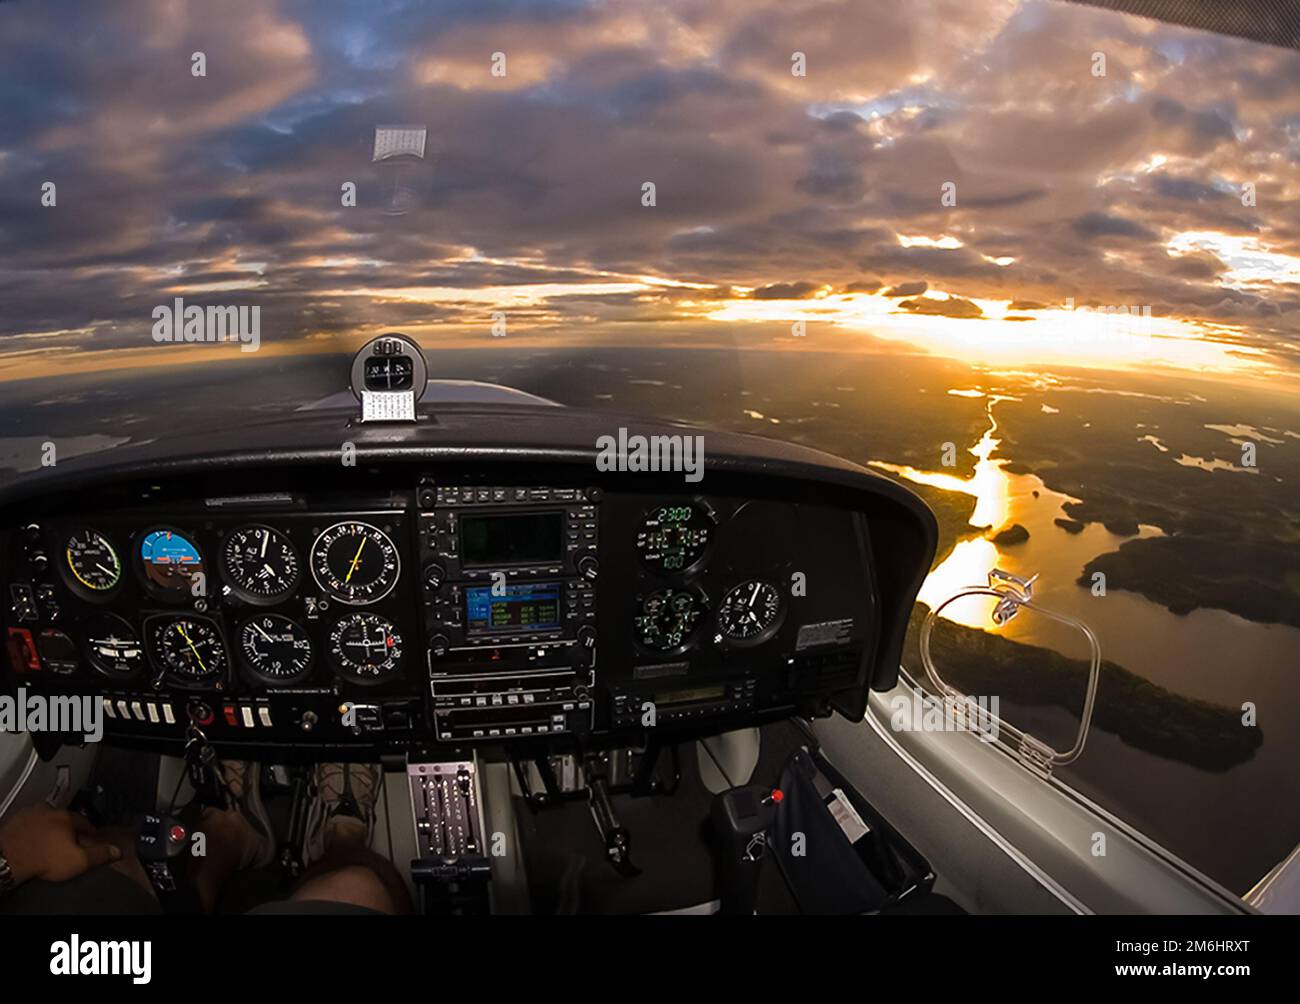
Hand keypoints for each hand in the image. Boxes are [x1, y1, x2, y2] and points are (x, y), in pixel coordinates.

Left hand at [0, 803, 120, 885]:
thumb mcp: (78, 861)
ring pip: (46, 819)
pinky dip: (33, 831)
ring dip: (50, 828)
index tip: (92, 837)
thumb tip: (117, 850)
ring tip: (50, 842)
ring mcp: (31, 814)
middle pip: (66, 819)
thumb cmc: (41, 858)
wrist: (8, 858)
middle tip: (70, 842)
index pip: (86, 822)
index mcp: (68, 817)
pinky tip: (33, 841)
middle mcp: (50, 811)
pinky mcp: (15, 821)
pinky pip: (29, 824)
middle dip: (69, 829)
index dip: (91, 832)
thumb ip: (100, 854)